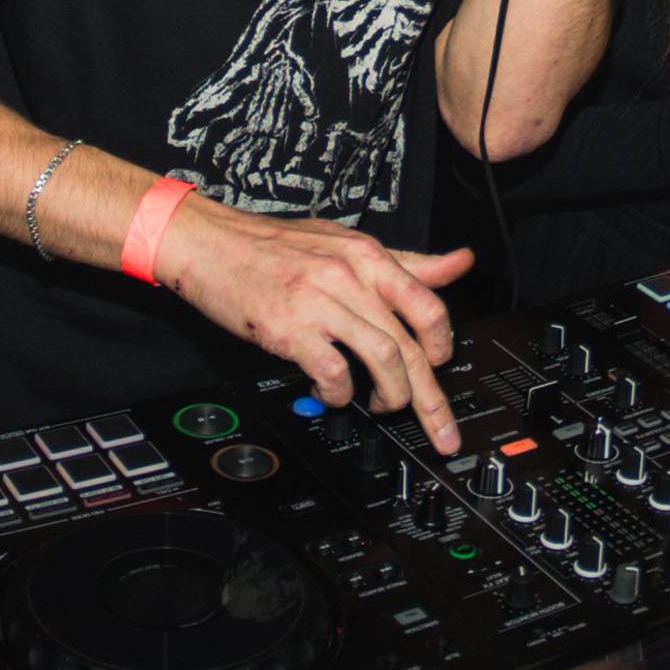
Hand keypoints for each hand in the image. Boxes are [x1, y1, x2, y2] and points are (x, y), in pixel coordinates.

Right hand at [149, 202, 475, 454]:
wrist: (209, 241)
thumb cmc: (273, 245)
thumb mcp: (347, 243)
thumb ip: (406, 262)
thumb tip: (459, 263)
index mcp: (369, 256)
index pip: (427, 303)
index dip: (444, 343)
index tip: (444, 367)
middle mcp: (351, 277)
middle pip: (410, 343)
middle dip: (431, 396)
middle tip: (440, 428)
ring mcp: (320, 302)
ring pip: (383, 357)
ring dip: (391, 394)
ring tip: (382, 404)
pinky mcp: (289, 329)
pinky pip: (333, 371)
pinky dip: (341, 392)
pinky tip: (335, 393)